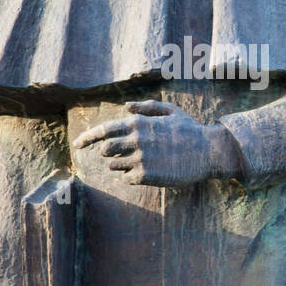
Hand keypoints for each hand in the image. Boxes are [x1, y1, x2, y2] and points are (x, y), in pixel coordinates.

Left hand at [71, 99, 240, 187]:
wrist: (209, 152)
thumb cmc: (191, 131)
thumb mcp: (171, 111)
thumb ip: (147, 108)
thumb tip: (126, 107)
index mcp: (139, 123)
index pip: (103, 130)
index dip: (87, 138)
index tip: (77, 145)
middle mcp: (136, 139)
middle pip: (106, 149)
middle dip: (110, 152)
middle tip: (124, 154)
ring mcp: (140, 158)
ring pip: (114, 165)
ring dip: (121, 165)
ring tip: (141, 162)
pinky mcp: (146, 176)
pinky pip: (126, 178)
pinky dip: (131, 177)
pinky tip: (148, 172)